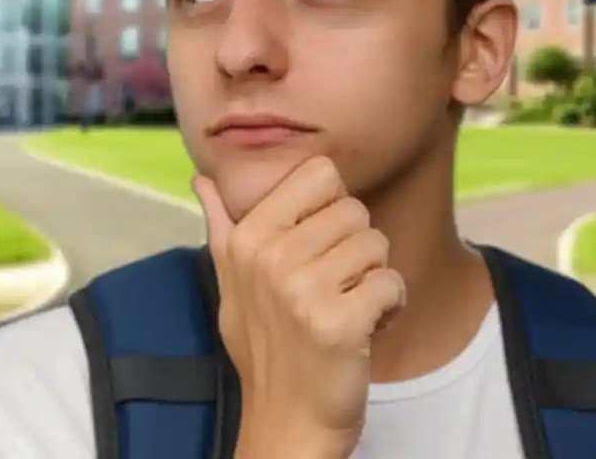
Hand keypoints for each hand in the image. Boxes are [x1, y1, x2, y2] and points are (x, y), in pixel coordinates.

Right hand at [194, 156, 406, 458]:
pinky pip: (392, 282)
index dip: (331, 208)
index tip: (318, 245)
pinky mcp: (339, 323)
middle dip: (357, 247)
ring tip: (349, 306)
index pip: (320, 174)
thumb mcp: (231, 285)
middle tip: (336, 285)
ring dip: (375, 277)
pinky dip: (391, 306)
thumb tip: (204, 179)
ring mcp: (302, 290)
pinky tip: (367, 327)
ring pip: (377, 243)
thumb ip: (222, 227)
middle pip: (355, 209)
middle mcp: (270, 257)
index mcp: (246, 238)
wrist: (288, 421)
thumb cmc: (264, 348)